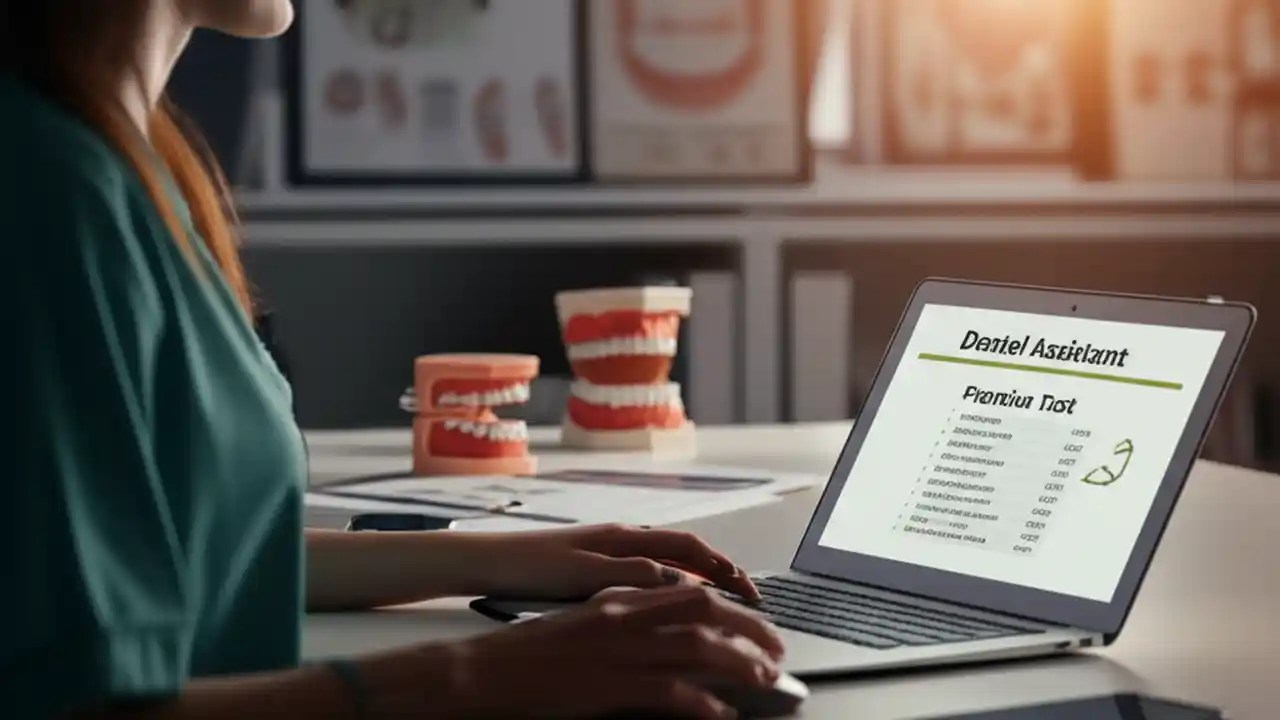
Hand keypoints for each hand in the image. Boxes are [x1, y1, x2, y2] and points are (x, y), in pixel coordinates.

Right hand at [439, 585, 784, 718]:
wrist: (480, 674)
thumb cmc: (526, 655)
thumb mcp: (582, 624)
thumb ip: (624, 620)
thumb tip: (666, 631)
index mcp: (617, 599)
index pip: (689, 592)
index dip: (732, 606)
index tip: (756, 622)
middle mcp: (622, 617)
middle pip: (704, 612)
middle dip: (749, 630)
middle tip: (775, 652)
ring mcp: (616, 652)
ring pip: (697, 648)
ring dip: (739, 664)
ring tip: (764, 679)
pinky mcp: (607, 687)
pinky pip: (669, 693)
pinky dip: (702, 703)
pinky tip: (719, 714)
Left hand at [470, 524, 759, 601]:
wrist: (488, 561)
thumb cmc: (530, 568)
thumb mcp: (583, 574)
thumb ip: (632, 574)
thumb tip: (680, 580)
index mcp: (624, 538)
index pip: (690, 548)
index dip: (724, 569)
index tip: (749, 593)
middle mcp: (622, 538)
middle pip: (686, 551)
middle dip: (721, 573)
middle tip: (749, 600)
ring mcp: (609, 549)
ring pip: (669, 560)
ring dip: (699, 577)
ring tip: (721, 603)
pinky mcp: (596, 563)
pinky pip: (648, 570)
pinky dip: (671, 583)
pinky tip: (671, 603)